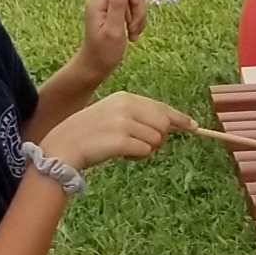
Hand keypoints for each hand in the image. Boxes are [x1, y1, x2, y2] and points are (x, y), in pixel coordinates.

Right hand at [41, 91, 187, 171]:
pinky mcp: (120, 140)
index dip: (179, 118)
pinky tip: (122, 155)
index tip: (193, 126)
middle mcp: (126, 106)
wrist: (62, 147)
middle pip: (163, 124)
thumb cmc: (88, 135)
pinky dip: (137, 156)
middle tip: (143, 146)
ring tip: (127, 150)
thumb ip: (138, 117)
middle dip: (159, 138)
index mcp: (125, 98)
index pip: (161, 107)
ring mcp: (123, 122)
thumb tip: (169, 126)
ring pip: (156, 139)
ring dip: (147, 149)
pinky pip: (144, 150)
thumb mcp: (112, 116)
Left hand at [77, 0, 145, 78]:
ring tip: (133, 33)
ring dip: (138, 15)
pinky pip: (131, 8)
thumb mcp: (113, 29)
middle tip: (133, 26)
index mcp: (98, 0)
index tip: (133, 9)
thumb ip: (117, 5)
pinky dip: (135, 20)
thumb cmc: (103, 53)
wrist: (94, 67)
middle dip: (137, 6)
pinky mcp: (113, 12)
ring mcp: (107, 5)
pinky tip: (132, 34)